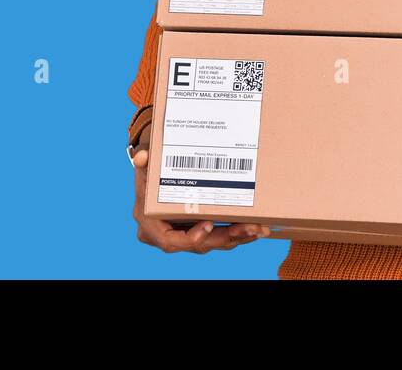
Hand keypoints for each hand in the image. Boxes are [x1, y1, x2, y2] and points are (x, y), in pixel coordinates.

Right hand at [131, 131, 271, 252]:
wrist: (156, 174)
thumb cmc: (151, 171)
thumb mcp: (146, 166)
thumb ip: (143, 161)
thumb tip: (141, 157)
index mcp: (152, 224)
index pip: (170, 242)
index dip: (190, 237)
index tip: (207, 224)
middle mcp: (168, 234)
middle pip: (200, 244)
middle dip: (226, 237)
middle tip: (250, 227)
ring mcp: (185, 235)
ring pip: (214, 242)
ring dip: (238, 236)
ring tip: (259, 228)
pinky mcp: (200, 231)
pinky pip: (219, 236)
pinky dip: (237, 231)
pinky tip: (255, 226)